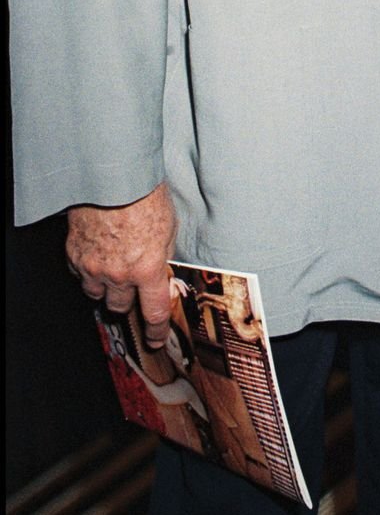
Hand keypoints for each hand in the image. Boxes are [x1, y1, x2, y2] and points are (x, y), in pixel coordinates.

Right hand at [66, 183, 176, 347]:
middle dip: (128, 300)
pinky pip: (80, 273)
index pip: (154, 311)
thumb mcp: (168, 227)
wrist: (111, 175)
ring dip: (106, 286)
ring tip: (112, 268)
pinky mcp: (74, 254)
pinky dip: (88, 269)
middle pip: (120, 306)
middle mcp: (118, 273)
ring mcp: (93, 266)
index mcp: (147, 268)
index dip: (156, 330)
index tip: (156, 339)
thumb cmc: (144, 194)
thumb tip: (161, 268)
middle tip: (132, 288)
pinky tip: (96, 253)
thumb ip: (163, 254)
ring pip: (97, 293)